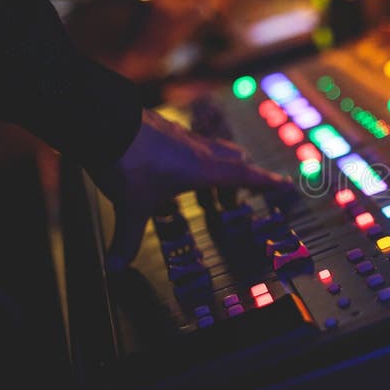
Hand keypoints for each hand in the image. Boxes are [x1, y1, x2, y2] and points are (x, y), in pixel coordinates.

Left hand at [93, 108, 291, 270]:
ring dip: (220, 166)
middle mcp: (200, 150)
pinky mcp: (167, 129)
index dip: (267, 182)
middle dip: (242, 178)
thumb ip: (127, 237)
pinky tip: (175, 167)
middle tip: (234, 199)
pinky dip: (195, 157)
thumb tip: (117, 266)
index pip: (245, 176)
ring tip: (206, 186)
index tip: (285, 184)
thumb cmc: (128, 162)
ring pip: (216, 148)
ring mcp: (184, 137)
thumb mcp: (130, 205)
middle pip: (236, 159)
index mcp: (202, 169)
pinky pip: (193, 143)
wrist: (103, 123)